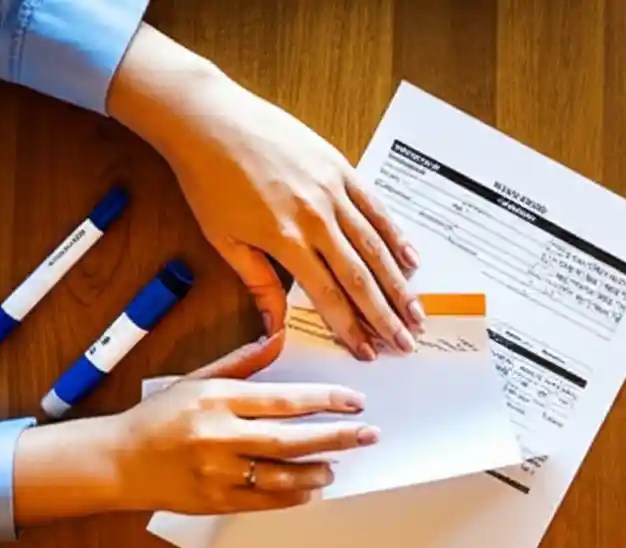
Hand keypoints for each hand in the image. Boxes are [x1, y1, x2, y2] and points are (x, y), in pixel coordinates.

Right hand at [13, 334, 378, 524]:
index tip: (356, 401)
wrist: (117, 461)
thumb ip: (242, 362)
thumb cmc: (160, 416)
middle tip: (369, 435)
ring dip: (317, 470)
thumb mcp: (197, 378)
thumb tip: (279, 337)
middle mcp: (219, 436)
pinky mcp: (215, 502)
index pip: (284, 400)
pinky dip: (294, 495)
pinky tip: (312, 487)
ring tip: (337, 464)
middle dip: (336, 436)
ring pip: (282, 475)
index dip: (325, 400)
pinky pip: (265, 501)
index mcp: (217, 400)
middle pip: (291, 439)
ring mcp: (217, 473)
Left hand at [108, 25, 423, 359]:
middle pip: (360, 276)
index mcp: (285, 239)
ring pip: (375, 246)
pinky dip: (396, 235)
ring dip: (399, 283)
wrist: (209, 119)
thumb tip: (275, 325)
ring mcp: (333, 191)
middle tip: (405, 343)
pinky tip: (412, 259)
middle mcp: (316, 218)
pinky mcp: (340, 168)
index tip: (367, 351)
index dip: (350, 327)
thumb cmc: (209, 179)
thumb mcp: (225, 238)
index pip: (328, 294)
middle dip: (385, 315)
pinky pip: (376, 208)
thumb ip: (258, 283)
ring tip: (416, 312)